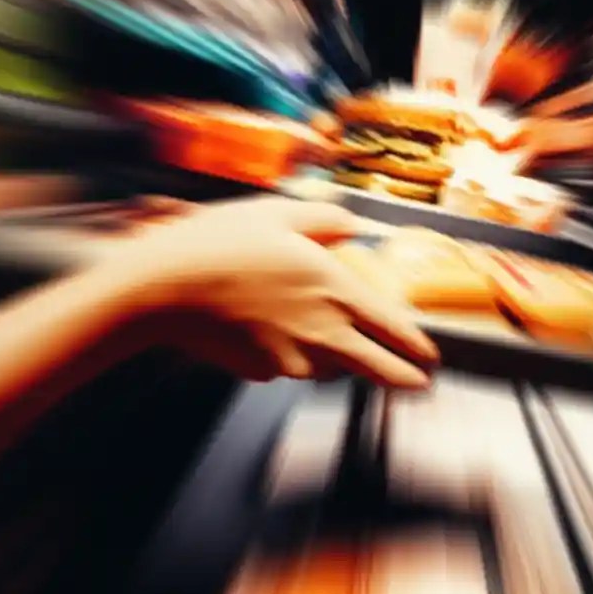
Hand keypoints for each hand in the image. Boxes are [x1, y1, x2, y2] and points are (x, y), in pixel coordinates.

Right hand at [93, 197, 438, 387]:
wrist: (161, 289)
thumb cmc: (220, 244)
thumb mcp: (280, 212)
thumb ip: (327, 219)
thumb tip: (353, 228)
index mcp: (337, 291)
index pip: (397, 334)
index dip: (420, 351)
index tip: (431, 359)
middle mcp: (324, 335)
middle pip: (383, 373)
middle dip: (405, 379)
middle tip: (416, 382)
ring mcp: (293, 361)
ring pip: (333, 368)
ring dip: (338, 357)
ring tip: (321, 329)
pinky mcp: (263, 374)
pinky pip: (290, 366)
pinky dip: (289, 352)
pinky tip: (266, 325)